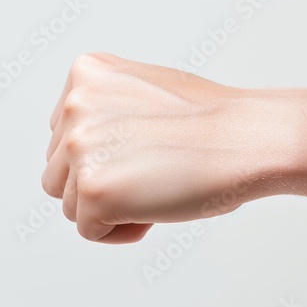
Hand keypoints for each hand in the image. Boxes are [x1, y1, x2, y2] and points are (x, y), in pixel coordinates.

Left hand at [42, 53, 292, 243]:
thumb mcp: (147, 88)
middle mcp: (74, 106)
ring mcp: (79, 147)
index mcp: (86, 74)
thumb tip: (85, 148)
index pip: (63, 135)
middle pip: (60, 171)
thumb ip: (107, 108)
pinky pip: (88, 231)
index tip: (143, 153)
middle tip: (153, 175)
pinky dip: (121, 232)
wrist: (246, 137)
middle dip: (101, 183)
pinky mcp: (93, 189)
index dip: (104, 156)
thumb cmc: (213, 121)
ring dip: (109, 209)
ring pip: (69, 203)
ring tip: (155, 191)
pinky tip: (156, 210)